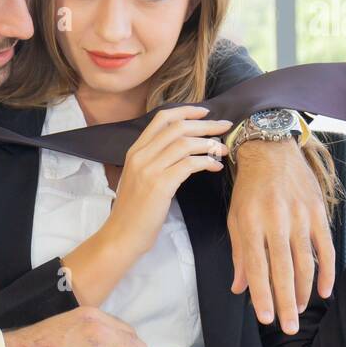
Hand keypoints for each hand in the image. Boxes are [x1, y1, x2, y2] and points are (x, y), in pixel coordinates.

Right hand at [108, 105, 232, 258]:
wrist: (121, 236)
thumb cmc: (133, 211)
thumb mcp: (138, 178)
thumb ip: (154, 160)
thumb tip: (182, 149)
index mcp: (135, 151)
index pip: (161, 118)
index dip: (186, 111)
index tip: (206, 112)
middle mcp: (140, 155)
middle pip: (177, 127)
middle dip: (205, 124)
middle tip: (224, 127)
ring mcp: (149, 169)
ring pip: (185, 143)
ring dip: (209, 143)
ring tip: (222, 149)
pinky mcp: (160, 185)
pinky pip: (189, 164)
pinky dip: (206, 161)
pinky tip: (215, 166)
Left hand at [228, 134, 334, 334]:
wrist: (271, 151)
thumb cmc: (249, 189)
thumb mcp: (235, 218)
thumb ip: (239, 254)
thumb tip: (239, 288)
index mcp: (251, 223)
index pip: (257, 267)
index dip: (262, 295)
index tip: (265, 318)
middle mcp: (276, 221)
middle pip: (283, 270)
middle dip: (285, 302)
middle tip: (287, 327)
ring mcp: (300, 216)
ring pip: (305, 262)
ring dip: (304, 291)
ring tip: (300, 311)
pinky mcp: (317, 213)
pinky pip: (325, 247)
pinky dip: (326, 271)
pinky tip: (323, 290)